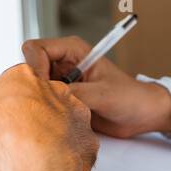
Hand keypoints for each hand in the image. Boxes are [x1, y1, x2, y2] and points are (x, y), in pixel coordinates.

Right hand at [0, 63, 97, 170]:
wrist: (32, 161)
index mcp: (25, 75)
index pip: (21, 73)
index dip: (14, 91)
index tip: (7, 108)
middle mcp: (54, 87)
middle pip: (43, 94)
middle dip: (32, 112)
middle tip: (18, 133)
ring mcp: (75, 110)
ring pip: (61, 117)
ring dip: (50, 130)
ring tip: (35, 152)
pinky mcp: (87, 134)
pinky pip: (75, 140)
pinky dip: (65, 151)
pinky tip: (52, 163)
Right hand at [21, 35, 170, 137]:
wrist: (142, 115)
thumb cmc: (129, 97)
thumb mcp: (101, 94)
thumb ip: (72, 93)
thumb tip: (46, 96)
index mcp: (72, 50)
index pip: (35, 49)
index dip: (33, 67)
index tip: (43, 87)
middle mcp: (62, 63)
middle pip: (28, 69)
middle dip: (32, 87)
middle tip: (45, 104)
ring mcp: (60, 82)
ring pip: (33, 88)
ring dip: (38, 101)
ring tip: (53, 114)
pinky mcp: (61, 99)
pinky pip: (42, 103)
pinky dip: (44, 112)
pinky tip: (56, 121)